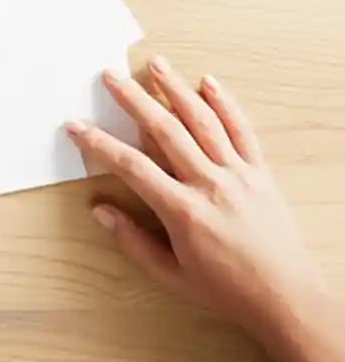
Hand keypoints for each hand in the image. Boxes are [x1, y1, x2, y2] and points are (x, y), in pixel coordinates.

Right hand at [67, 57, 344, 361]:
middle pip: (165, 130)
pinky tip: (209, 83)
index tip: (76, 125)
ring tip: (155, 64)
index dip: (99, 143)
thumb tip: (100, 211)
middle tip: (111, 75)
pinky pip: (241, 131)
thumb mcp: (171, 274)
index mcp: (183, 211)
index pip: (131, 166)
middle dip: (134, 99)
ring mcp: (238, 175)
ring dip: (176, 89)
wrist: (285, 297)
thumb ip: (133, 241)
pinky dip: (226, 104)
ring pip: (203, 122)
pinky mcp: (260, 173)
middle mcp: (210, 184)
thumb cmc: (226, 290)